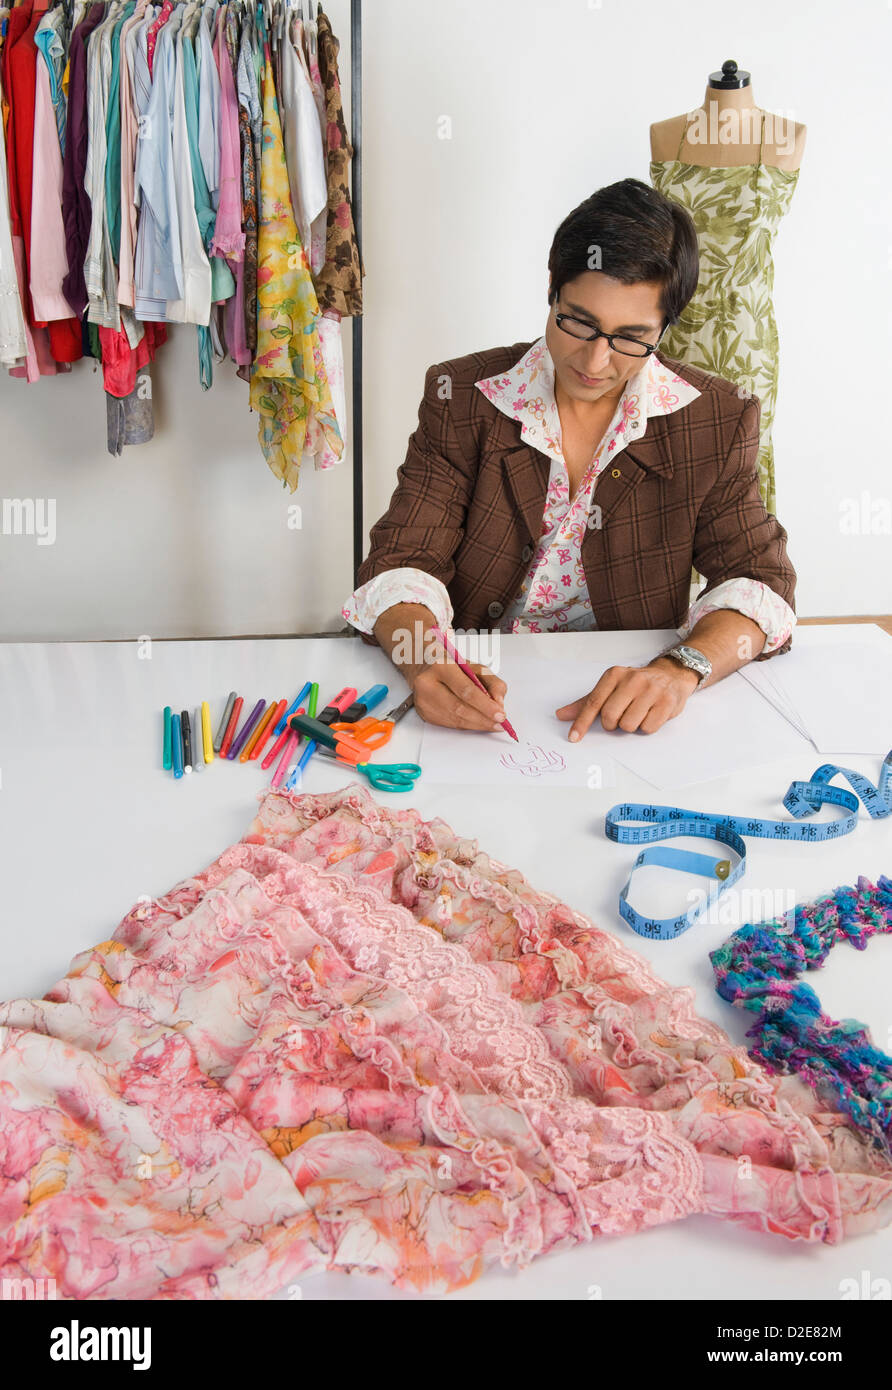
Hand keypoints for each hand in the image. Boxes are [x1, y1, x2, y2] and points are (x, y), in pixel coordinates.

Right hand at [408, 657, 507, 731]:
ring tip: (492, 725)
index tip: (500, 714)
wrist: (424, 666)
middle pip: (459, 708)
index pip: (465, 690)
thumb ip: (492, 682)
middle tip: (499, 723)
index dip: (485, 705)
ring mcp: (423, 701)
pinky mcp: (424, 713)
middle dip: (483, 718)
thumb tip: (499, 703)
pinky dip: (467, 725)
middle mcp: (427, 684)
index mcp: (441, 666)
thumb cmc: (451, 666)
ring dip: (477, 725)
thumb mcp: (475, 666)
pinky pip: (450, 724)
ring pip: (455, 719)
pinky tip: (477, 723)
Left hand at [555, 657, 699, 738]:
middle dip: (612, 724)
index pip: (594, 702)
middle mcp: (632, 680)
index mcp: (614, 675)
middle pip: (610, 717)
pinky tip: (650, 715)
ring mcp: (651, 690)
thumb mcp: (610, 687)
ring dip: (631, 726)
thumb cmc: (636, 684)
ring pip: (629, 725)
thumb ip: (587, 703)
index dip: (582, 722)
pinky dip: (646, 727)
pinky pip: (648, 728)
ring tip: (637, 713)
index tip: (574, 737)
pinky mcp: (667, 702)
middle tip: (620, 717)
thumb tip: (562, 715)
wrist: (670, 675)